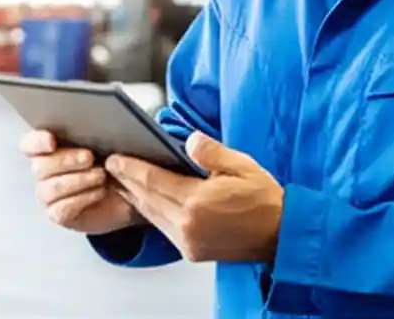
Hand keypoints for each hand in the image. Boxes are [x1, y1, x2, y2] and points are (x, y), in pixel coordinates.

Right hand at [18, 130, 146, 235]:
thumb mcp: (105, 143)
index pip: (29, 145)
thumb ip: (91, 134)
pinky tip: (99, 192)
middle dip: (65, 161)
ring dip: (78, 180)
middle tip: (89, 158)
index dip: (36, 142)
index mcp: (49, 149)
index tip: (52, 142)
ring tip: (100, 176)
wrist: (128, 192)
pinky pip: (61, 209)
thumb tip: (92, 126)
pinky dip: (82, 199)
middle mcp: (44, 172)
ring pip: (50, 189)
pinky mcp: (58, 214)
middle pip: (39, 167)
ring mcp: (49, 195)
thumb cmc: (111, 163)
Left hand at [106, 132, 283, 262]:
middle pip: (147, 200)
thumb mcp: (241, 166)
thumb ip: (210, 153)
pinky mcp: (192, 252)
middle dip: (127, 182)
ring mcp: (188, 242)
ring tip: (123, 182)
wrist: (281, 235)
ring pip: (152, 217)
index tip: (115, 158)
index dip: (131, 168)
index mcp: (197, 202)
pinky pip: (164, 229)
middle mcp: (187, 225)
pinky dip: (152, 213)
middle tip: (112, 166)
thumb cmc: (264, 200)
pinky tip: (149, 202)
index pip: (153, 181)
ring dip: (136, 198)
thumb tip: (189, 141)